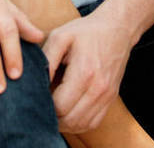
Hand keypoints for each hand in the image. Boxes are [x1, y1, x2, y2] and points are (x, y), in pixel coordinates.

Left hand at [43, 10, 133, 132]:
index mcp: (84, 72)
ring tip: (52, 110)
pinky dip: (78, 123)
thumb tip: (35, 81)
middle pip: (69, 120)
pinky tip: (67, 113)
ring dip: (64, 123)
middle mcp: (98, 88)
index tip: (36, 96)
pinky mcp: (111, 99)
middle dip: (52, 117)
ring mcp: (106, 96)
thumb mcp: (60, 36)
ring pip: (81, 125)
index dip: (44, 105)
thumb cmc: (86, 32)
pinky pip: (93, 123)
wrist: (117, 29)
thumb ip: (46, 59)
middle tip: (40, 105)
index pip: (59, 106)